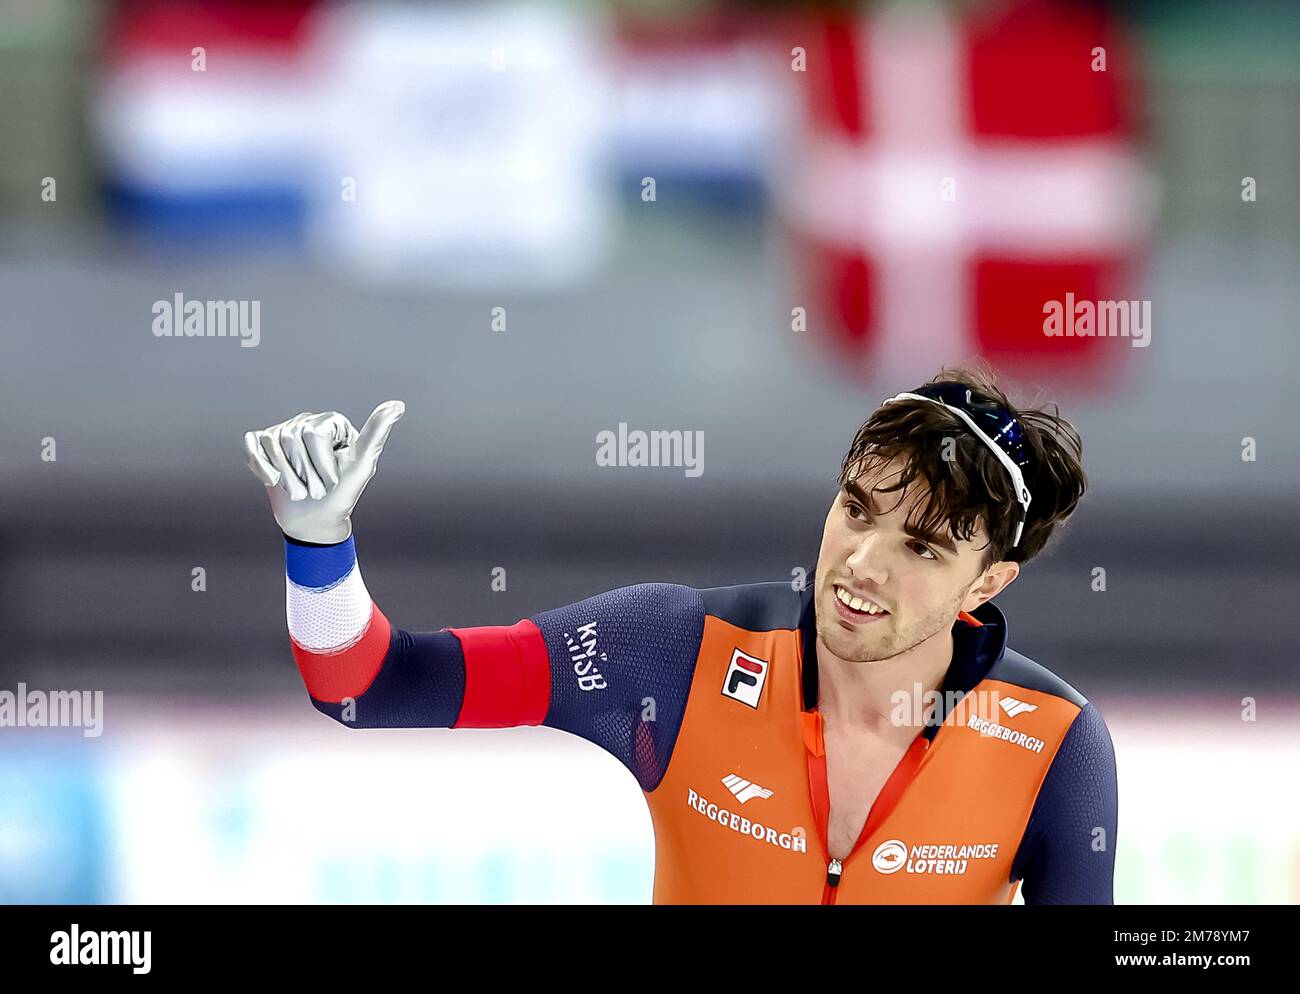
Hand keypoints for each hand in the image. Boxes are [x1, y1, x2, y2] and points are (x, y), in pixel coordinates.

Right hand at [243, 400, 404, 543]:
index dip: (321, 464)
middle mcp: (306, 421)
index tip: (333, 481)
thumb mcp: (362, 464)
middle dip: (304, 473)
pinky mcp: (262, 446)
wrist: (315, 520)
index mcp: (331, 422)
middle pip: (292, 438)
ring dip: (286, 476)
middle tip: (316, 489)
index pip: (314, 434)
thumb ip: (377, 433)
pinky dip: (261, 466)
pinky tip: (273, 482)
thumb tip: (398, 404)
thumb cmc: (342, 493)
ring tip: (300, 489)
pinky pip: (252, 446)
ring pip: (271, 443)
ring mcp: (282, 432)